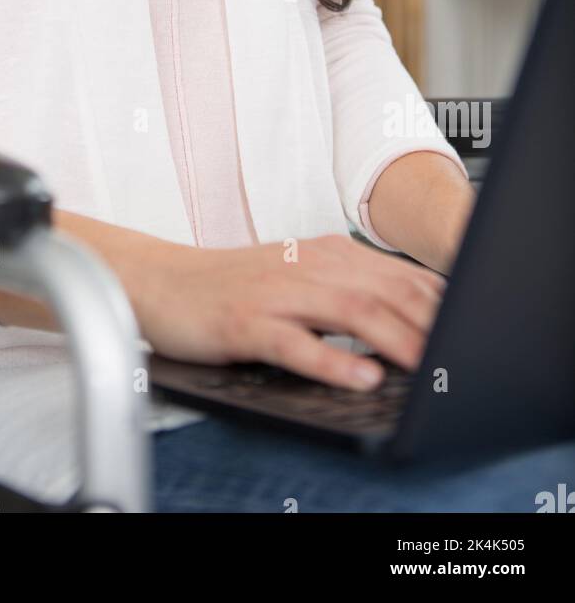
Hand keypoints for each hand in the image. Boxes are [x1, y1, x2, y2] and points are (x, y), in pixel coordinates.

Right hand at [143, 234, 446, 390]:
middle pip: (386, 291)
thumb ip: (351, 290)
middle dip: (432, 325)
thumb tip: (415, 318)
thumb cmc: (232, 286)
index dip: (442, 306)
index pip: (400, 276)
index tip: (471, 332)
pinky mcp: (245, 322)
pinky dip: (333, 361)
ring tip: (428, 369)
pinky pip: (296, 343)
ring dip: (397, 340)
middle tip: (463, 357)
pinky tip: (361, 377)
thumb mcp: (298, 277)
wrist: (159, 281)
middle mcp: (306, 265)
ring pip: (351, 311)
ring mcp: (275, 292)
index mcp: (326, 252)